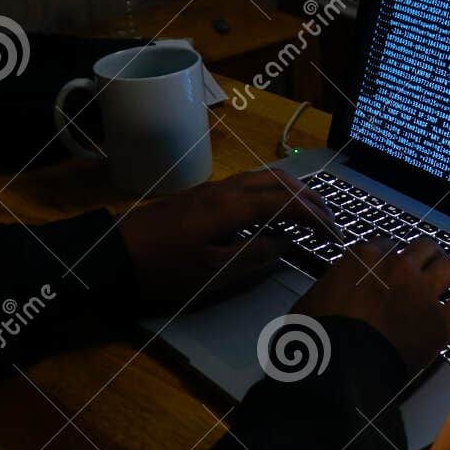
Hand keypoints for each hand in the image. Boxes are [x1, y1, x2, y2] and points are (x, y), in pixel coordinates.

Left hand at [115, 169, 338, 303]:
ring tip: (306, 212)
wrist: (115, 253)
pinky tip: (270, 213)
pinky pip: (248, 184)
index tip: (334, 233)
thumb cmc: (163, 267)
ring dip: (290, 191)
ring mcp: (212, 189)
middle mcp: (226, 189)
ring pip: (263, 178)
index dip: (315, 216)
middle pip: (279, 181)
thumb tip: (283, 244)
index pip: (287, 203)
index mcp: (233, 206)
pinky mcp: (201, 196)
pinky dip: (271, 193)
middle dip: (309, 197)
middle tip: (328, 218)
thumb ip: (253, 256)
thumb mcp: (211, 272)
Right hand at [293, 239, 449, 374]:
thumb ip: (329, 293)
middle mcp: (396, 266)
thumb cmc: (318, 336)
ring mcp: (422, 291)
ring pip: (448, 268)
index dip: (388, 253)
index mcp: (363, 258)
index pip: (382, 245)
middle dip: (427, 253)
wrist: (341, 363)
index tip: (389, 259)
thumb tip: (325, 302)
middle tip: (432, 258)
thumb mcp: (310, 303)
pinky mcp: (440, 320)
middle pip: (420, 249)